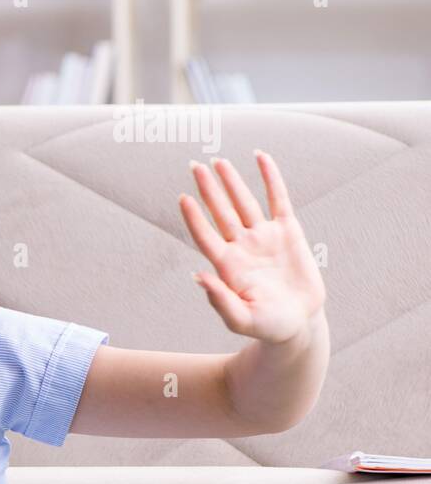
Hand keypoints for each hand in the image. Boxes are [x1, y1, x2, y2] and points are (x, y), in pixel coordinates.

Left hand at [180, 150, 325, 344]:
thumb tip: (198, 277)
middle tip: (194, 166)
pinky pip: (278, 198)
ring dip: (231, 181)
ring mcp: (264, 237)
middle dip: (208, 190)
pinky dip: (270, 177)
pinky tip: (260, 156)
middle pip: (221, 213)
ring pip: (244, 202)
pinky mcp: (288, 231)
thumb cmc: (267, 326)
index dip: (194, 218)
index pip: (206, 237)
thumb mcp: (241, 319)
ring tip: (218, 161)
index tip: (183, 198)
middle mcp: (242, 247)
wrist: (299, 323)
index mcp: (228, 266)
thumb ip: (220, 300)